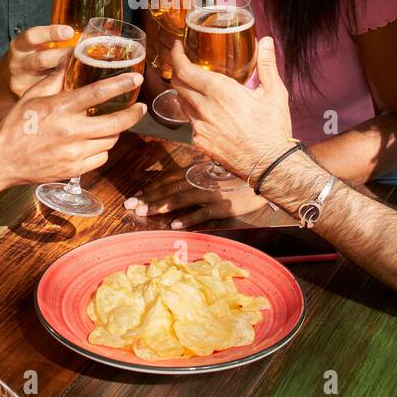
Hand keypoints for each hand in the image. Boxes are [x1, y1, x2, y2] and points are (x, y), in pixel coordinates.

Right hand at [0, 24, 75, 99]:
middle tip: (82, 56)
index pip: (32, 36)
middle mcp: (18, 63)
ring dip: (66, 76)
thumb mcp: (34, 45)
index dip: (50, 33)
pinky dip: (62, 91)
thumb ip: (52, 40)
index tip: (69, 32)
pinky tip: (76, 90)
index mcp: (19, 45)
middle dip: (63, 58)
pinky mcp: (26, 97)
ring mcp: (20, 81)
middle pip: (41, 61)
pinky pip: (48, 94)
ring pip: (46, 80)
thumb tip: (85, 37)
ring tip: (82, 74)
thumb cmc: (29, 56)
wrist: (6, 77)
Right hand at [0, 67, 146, 184]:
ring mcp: (74, 153)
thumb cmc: (16, 125)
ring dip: (116, 131)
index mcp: (61, 108)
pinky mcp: (75, 169)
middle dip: (133, 114)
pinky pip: (100, 157)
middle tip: (140, 107)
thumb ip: (56, 78)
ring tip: (114, 123)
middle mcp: (71, 131)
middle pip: (115, 122)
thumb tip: (71, 57)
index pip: (98, 93)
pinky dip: (103, 148)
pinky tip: (96, 141)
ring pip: (110, 141)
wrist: (3, 160)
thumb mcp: (32, 95)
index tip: (136, 78)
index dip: (121, 84)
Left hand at [124, 168, 265, 228]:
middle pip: (170, 189)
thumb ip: (198, 174)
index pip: (170, 179)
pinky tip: (175, 225)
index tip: (137, 195)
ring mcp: (212, 193)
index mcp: (198, 172)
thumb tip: (181, 182)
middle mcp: (202, 181)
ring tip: (145, 213)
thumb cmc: (239, 175)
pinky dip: (188, 219)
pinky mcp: (223, 206)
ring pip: (182, 199)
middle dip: (149, 197)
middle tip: (130, 206)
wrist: (265, 175)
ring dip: (162, 206)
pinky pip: (203, 213)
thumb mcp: (216, 170)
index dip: (152, 187)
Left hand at [170, 35, 295, 180]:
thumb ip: (266, 65)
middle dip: (177, 70)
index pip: (184, 70)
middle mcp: (205, 108)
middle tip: (184, 63)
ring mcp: (199, 128)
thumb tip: (265, 42)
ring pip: (182, 103)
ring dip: (184, 91)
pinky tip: (206, 111)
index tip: (176, 47)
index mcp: (220, 92)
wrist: (269, 165)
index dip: (175, 55)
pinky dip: (194, 112)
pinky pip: (190, 122)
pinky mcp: (200, 143)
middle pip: (177, 84)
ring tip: (195, 85)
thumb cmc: (273, 129)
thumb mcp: (274, 93)